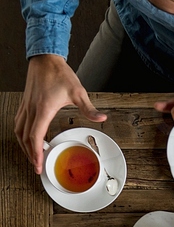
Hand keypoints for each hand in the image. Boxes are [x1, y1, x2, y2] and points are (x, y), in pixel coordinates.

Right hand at [15, 54, 106, 173]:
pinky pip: (19, 122)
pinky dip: (22, 134)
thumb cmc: (60, 74)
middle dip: (29, 154)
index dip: (35, 153)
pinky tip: (27, 138)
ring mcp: (26, 106)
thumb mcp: (78, 92)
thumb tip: (102, 118)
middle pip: (24, 137)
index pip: (35, 136)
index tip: (38, 164)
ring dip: (23, 145)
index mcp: (43, 109)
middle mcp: (31, 109)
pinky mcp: (25, 103)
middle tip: (36, 166)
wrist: (45, 59)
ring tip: (31, 156)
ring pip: (18, 130)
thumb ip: (89, 108)